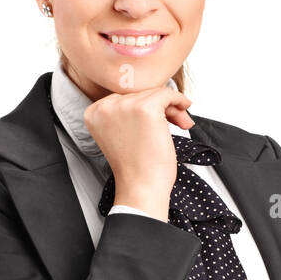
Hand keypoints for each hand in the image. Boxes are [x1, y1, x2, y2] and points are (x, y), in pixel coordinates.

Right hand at [83, 83, 193, 218]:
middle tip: (177, 123)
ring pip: (155, 93)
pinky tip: (186, 108)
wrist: (141, 187)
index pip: (125, 97)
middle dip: (161, 107)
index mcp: (94, 112)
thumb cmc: (136, 166)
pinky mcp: (144, 108)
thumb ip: (128, 112)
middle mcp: (105, 106)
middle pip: (140, 93)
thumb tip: (157, 92)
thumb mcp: (122, 134)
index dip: (145, 107)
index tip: (159, 120)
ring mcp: (124, 106)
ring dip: (172, 108)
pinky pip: (167, 93)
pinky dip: (179, 100)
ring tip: (181, 124)